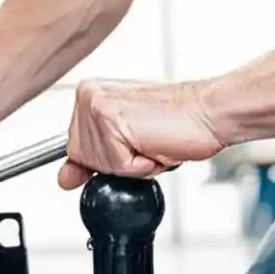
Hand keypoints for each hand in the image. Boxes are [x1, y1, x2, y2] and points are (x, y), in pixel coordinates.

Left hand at [59, 78, 225, 188]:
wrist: (210, 113)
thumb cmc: (178, 122)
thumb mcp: (127, 142)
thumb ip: (91, 158)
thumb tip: (64, 178)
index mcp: (90, 95)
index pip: (75, 148)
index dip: (105, 157)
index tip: (132, 140)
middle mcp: (89, 96)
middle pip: (83, 159)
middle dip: (118, 163)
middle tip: (146, 140)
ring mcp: (97, 107)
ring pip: (99, 166)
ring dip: (131, 165)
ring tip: (152, 142)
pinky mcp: (110, 120)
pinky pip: (116, 168)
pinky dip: (140, 167)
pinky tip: (154, 144)